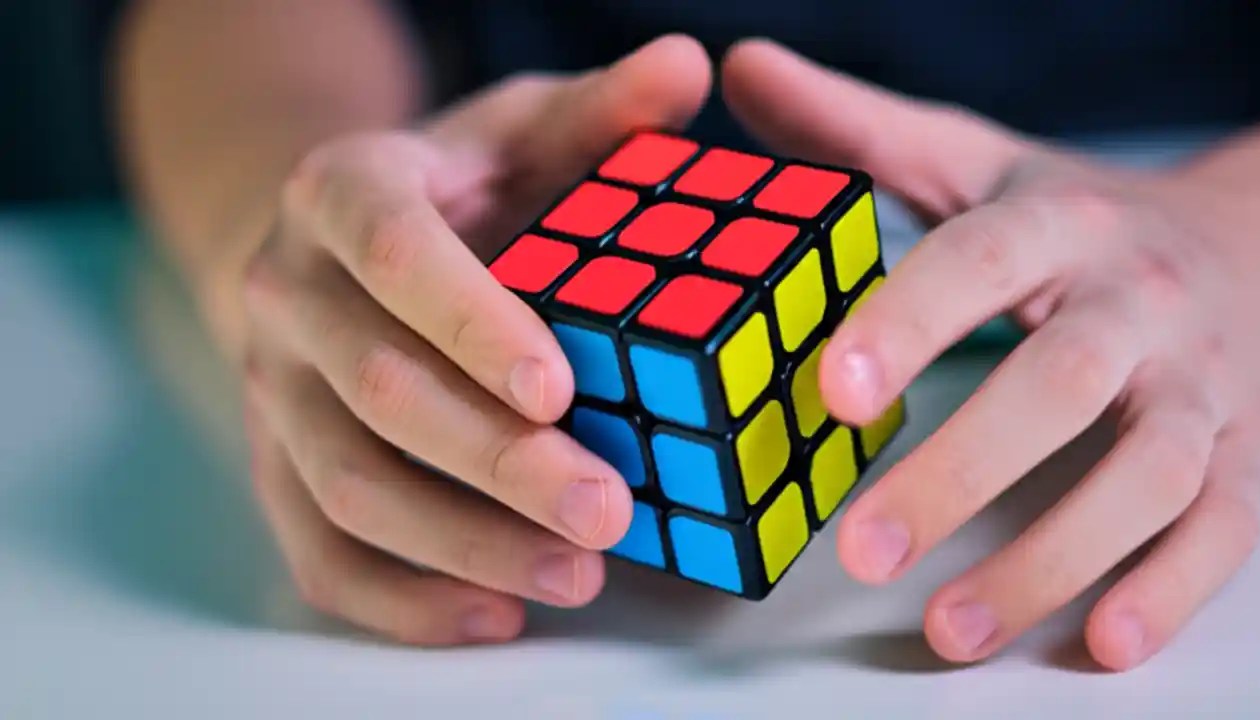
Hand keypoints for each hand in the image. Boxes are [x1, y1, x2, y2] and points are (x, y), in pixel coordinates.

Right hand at [239, 36, 710, 644]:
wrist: (335, 251)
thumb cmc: (456, 190)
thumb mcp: (522, 132)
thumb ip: (601, 114)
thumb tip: (688, 65)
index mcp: (343, 193)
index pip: (393, 254)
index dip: (469, 322)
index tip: (560, 387)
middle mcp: (290, 292)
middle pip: (379, 390)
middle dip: (496, 461)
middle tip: (606, 509)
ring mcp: (274, 390)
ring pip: (350, 486)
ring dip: (463, 542)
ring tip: (577, 574)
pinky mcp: (276, 468)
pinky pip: (320, 553)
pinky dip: (404, 599)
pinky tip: (495, 617)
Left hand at [723, 40, 1259, 669]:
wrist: (1250, 246)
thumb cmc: (1077, 220)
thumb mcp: (970, 161)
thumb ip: (857, 128)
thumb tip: (740, 69)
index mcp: (1061, 222)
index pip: (985, 262)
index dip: (911, 323)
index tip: (831, 394)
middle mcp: (1141, 301)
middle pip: (1064, 385)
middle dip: (965, 470)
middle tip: (862, 549)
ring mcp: (1202, 383)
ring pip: (1148, 474)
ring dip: (1053, 557)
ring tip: (950, 625)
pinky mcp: (1245, 455)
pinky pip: (1222, 529)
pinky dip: (1168, 590)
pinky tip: (1098, 642)